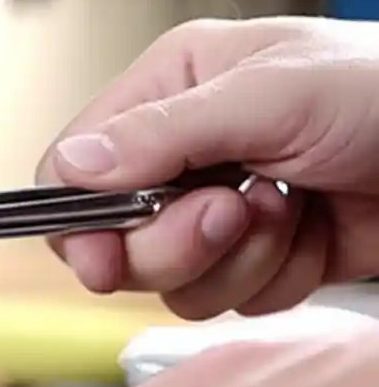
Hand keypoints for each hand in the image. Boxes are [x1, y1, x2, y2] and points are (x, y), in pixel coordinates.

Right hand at [35, 16, 378, 318]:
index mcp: (171, 89)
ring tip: (287, 213)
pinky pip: (226, 298)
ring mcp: (221, 206)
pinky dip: (273, 279)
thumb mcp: (271, 94)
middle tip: (229, 214)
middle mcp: (185, 150)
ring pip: (170, 278)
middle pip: (115, 236)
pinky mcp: (260, 254)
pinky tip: (311, 235)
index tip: (103, 256)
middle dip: (174, 241)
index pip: (73, 166)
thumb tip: (74, 166)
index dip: (80, 220)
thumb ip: (164, 133)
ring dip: (235, 261)